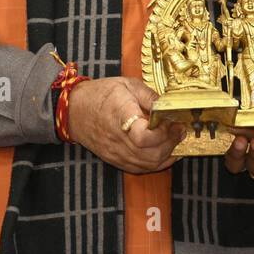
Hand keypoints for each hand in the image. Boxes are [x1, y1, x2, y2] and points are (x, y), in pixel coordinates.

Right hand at [67, 76, 183, 173]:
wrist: (74, 110)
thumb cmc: (100, 95)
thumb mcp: (128, 85)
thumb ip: (150, 96)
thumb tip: (170, 106)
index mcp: (120, 115)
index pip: (144, 137)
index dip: (164, 134)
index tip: (175, 123)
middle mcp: (118, 139)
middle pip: (150, 154)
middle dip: (171, 144)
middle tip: (180, 130)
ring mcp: (116, 153)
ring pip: (148, 164)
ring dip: (167, 154)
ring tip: (175, 140)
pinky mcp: (116, 160)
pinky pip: (140, 168)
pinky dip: (157, 163)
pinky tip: (165, 152)